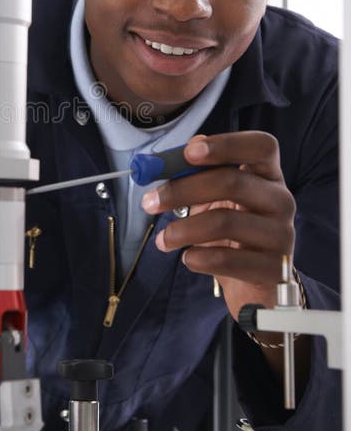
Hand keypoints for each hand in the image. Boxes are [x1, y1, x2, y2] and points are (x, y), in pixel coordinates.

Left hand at [141, 131, 295, 321]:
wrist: (254, 286)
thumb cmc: (231, 234)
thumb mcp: (216, 200)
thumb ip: (199, 174)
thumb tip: (179, 154)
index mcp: (268, 175)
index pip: (261, 146)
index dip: (226, 144)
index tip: (188, 152)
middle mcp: (281, 200)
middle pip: (233, 182)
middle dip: (183, 190)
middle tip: (150, 202)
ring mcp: (282, 235)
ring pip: (225, 222)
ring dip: (183, 230)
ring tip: (163, 240)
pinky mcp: (273, 269)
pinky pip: (227, 259)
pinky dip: (198, 258)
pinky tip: (188, 259)